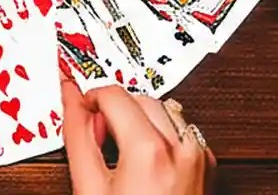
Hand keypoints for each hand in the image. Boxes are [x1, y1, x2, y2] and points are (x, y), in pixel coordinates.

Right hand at [62, 80, 213, 194]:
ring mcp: (199, 157)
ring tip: (121, 155)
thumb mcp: (90, 189)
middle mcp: (181, 147)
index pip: (113, 93)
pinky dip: (163, 137)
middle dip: (115, 111)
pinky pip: (182, 132)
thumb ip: (77, 136)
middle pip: (140, 98)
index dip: (90, 99)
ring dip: (140, 121)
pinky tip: (147, 164)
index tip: (80, 111)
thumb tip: (69, 98)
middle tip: (97, 139)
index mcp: (149, 149)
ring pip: (164, 110)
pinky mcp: (208, 166)